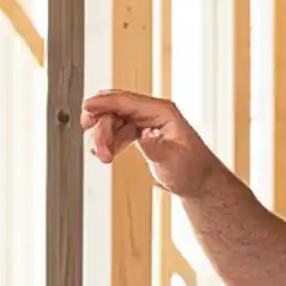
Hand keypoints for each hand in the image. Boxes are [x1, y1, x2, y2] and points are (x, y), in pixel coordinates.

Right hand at [80, 89, 219, 195]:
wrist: (199, 183)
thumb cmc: (192, 171)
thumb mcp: (174, 161)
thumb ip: (157, 148)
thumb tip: (145, 135)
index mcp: (163, 112)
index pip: (127, 101)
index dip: (104, 103)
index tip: (86, 108)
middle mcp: (154, 113)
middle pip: (117, 110)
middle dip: (102, 128)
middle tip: (98, 151)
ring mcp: (147, 121)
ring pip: (115, 121)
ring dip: (104, 138)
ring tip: (103, 158)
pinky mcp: (142, 132)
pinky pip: (118, 130)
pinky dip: (109, 141)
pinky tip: (105, 154)